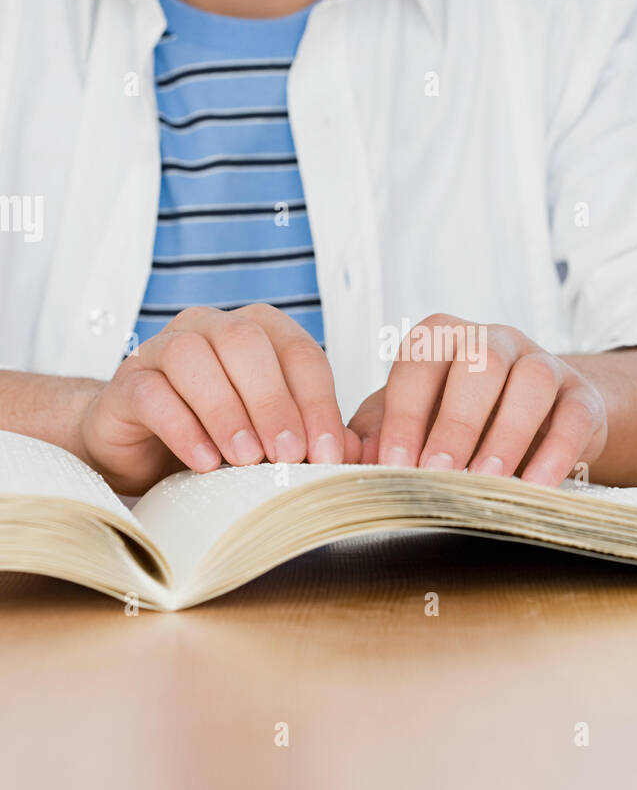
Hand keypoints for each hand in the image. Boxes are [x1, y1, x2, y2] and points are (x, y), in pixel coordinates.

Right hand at [80, 304, 360, 494]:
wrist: (141, 449)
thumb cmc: (220, 439)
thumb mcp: (272, 439)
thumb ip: (312, 438)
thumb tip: (355, 455)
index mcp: (259, 332)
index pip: (300, 353)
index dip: (318, 403)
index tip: (326, 455)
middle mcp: (211, 328)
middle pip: (247, 343)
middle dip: (274, 403)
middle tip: (287, 457)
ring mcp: (163, 348)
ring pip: (195, 358)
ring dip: (226, 410)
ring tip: (245, 460)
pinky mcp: (128, 382)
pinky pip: (154, 392)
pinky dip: (183, 427)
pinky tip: (204, 462)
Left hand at [348, 314, 606, 485]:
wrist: (535, 418)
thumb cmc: (453, 417)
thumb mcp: (407, 420)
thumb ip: (373, 434)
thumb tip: (340, 456)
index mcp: (443, 340)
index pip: (420, 362)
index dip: (406, 413)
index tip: (395, 464)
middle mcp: (493, 341)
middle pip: (479, 363)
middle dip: (457, 423)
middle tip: (440, 475)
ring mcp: (543, 363)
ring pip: (531, 381)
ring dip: (507, 433)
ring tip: (488, 480)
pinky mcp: (581, 395)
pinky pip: (575, 413)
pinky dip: (558, 449)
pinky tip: (538, 484)